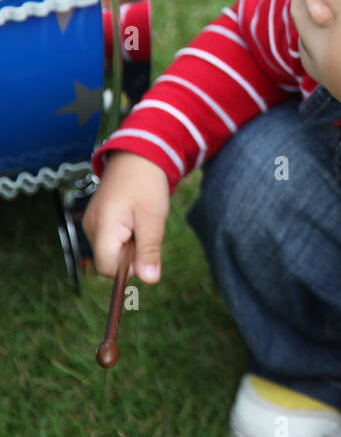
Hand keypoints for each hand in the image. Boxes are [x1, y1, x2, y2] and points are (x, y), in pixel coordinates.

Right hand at [82, 151, 169, 283]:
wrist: (137, 156)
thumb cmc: (146, 184)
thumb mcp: (153, 217)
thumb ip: (149, 250)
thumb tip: (149, 280)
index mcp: (103, 226)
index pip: (108, 268)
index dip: (130, 267)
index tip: (146, 248)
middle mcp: (91, 227)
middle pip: (109, 262)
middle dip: (131, 255)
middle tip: (145, 230)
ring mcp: (91, 224)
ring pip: (111, 253)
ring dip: (129, 246)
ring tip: (139, 221)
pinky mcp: (97, 222)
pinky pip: (111, 242)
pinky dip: (125, 237)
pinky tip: (133, 219)